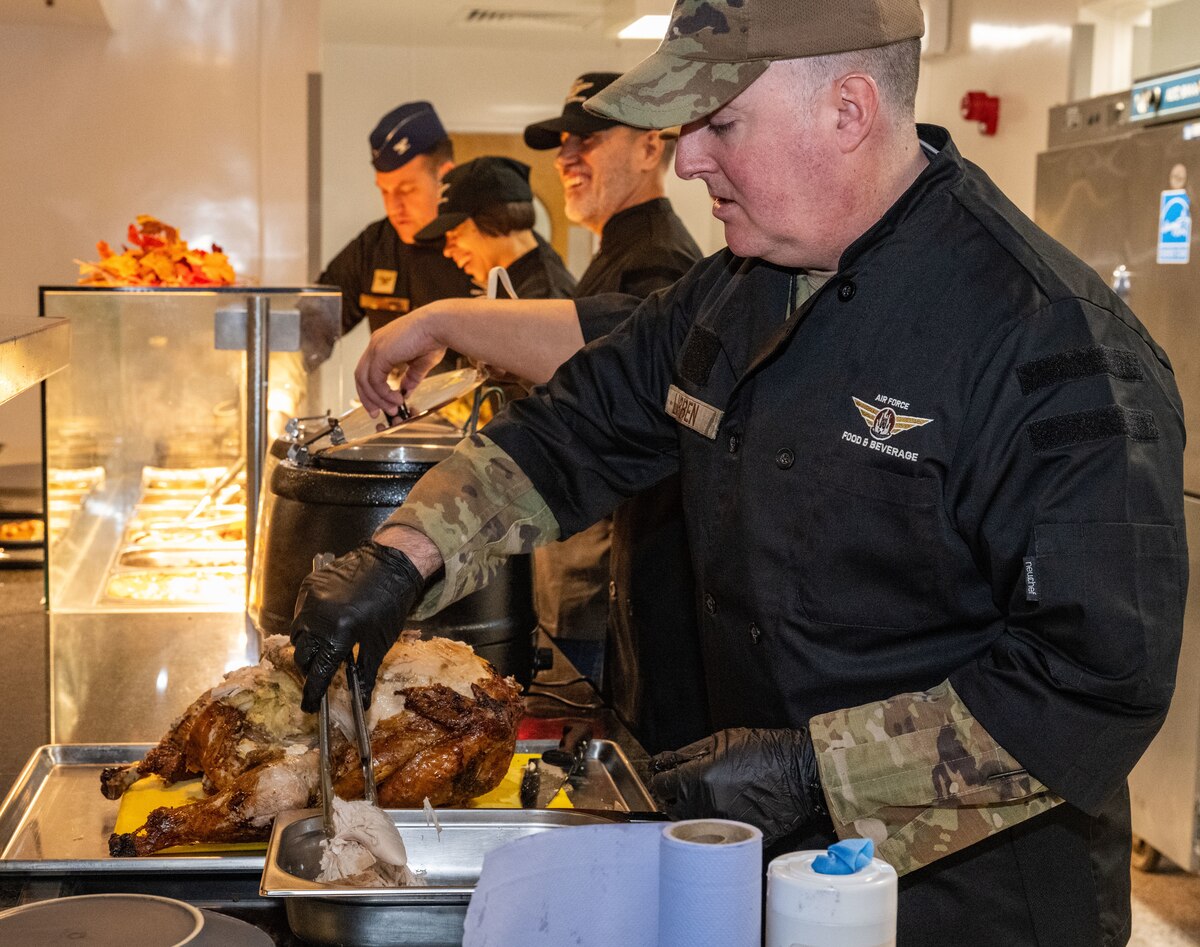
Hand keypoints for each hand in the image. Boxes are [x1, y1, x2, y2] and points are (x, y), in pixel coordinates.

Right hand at [290, 541, 423, 711]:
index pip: (319, 671)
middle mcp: (318, 617)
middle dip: (309, 669)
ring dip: (306, 648)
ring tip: (322, 651)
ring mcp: (310, 599)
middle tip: (320, 675)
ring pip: (297, 634)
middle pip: (301, 655)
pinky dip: (308, 625)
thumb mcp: (380, 643)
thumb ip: (366, 674)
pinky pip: (300, 614)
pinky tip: (324, 627)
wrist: (390, 565)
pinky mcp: (308, 586)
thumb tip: (360, 702)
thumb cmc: (390, 606)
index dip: (314, 692)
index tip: (310, 706)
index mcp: (339, 633)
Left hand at [355, 306, 446, 418]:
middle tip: (376, 413)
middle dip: (367, 398)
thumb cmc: (434, 337)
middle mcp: (376, 344)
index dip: (372, 390)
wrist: (439, 325)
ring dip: (377, 399)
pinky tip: (397, 399)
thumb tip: (406, 391)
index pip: (369, 370)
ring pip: (365, 381)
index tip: (380, 404)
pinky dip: (383, 393)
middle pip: (361, 377)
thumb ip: (411, 377)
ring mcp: (376, 348)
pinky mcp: (380, 353)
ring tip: (392, 408)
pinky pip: (375, 380)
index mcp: (383, 344)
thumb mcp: (420, 362)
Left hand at [650, 728, 826, 845]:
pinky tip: (726, 813)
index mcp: (695, 780)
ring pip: (690, 824)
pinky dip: (715, 827)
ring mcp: (720, 826)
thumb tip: (664, 763)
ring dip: (692, 813)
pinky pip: (715, 836)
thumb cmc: (762, 751)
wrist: (798, 773)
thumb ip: (688, 753)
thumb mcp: (721, 740)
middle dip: (674, 797)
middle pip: (671, 808)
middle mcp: (703, 807)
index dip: (661, 779)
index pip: (660, 785)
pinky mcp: (736, 839)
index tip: (665, 777)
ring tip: (707, 800)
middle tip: (686, 788)